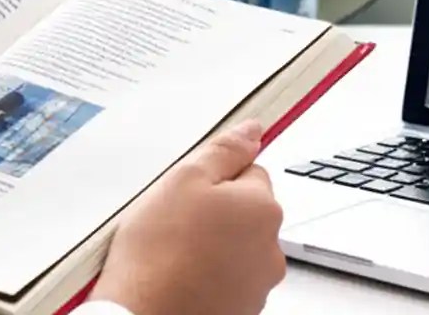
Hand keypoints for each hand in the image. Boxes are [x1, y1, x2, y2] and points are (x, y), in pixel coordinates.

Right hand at [91, 120, 286, 314]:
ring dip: (212, 247)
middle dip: (216, 213)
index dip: (214, 178)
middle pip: (245, 212)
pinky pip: (227, 280)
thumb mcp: (184, 179)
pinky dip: (208, 277)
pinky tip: (179, 277)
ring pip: (235, 248)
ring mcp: (258, 283)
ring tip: (173, 254)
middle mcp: (270, 248)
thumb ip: (223, 151)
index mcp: (262, 208)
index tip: (191, 192)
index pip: (249, 171)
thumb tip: (252, 131)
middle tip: (175, 223)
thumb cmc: (157, 257)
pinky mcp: (241, 309)